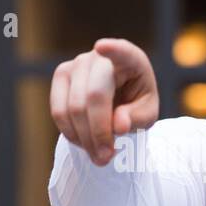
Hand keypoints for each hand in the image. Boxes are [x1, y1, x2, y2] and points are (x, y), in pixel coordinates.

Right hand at [50, 37, 158, 164]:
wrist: (118, 99)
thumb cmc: (137, 103)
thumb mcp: (147, 113)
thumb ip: (136, 118)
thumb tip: (118, 126)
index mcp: (131, 60)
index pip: (122, 52)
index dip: (113, 50)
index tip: (103, 46)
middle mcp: (99, 58)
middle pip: (93, 97)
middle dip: (98, 132)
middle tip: (107, 159)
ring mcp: (76, 64)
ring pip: (72, 107)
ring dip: (84, 138)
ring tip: (99, 157)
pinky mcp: (60, 77)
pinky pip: (58, 111)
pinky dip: (71, 133)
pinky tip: (86, 144)